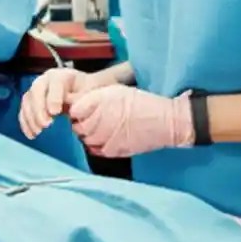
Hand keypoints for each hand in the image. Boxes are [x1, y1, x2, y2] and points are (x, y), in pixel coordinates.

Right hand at [18, 68, 119, 138]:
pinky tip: (31, 135)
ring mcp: (36, 90)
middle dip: (39, 109)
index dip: (53, 98)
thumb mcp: (90, 93)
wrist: (82, 93)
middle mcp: (45, 80)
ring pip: (27, 101)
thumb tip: (73, 111)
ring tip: (38, 132)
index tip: (55, 113)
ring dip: (30, 117)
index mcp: (62, 75)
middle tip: (45, 125)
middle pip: (36, 90)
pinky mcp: (31, 102)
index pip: (55, 83)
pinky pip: (24, 111)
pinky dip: (25, 123)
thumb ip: (81, 100)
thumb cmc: (87, 93)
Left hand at [67, 85, 193, 157]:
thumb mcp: (117, 91)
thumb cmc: (143, 103)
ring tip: (101, 130)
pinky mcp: (113, 149)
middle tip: (91, 122)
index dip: (77, 111)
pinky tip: (106, 139)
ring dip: (89, 136)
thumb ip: (95, 97)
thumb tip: (77, 101)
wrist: (166, 121)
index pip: (74, 109)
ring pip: (85, 139)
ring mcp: (106, 135)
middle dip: (81, 124)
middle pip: (77, 126)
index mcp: (101, 99)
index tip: (82, 112)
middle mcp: (101, 117)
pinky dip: (97, 146)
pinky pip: (95, 151)